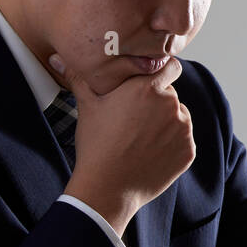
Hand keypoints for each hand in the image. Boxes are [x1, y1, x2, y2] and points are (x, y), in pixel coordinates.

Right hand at [50, 53, 194, 235]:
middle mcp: (172, 104)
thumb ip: (80, 78)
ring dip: (166, 123)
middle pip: (170, 95)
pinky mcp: (188, 150)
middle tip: (134, 120)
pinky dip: (171, 144)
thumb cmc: (96, 144)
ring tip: (140, 139)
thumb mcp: (87, 106)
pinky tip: (149, 153)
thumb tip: (58, 58)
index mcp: (148, 88)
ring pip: (179, 117)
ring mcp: (183, 129)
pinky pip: (182, 140)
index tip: (150, 81)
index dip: (161, 71)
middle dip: (156, 103)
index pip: (170, 66)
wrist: (108, 188)